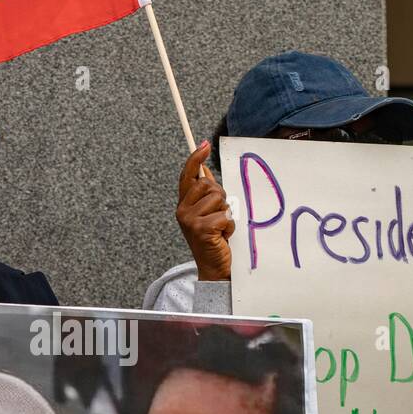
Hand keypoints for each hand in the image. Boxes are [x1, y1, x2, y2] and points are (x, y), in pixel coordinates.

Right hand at [177, 141, 233, 281]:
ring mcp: (190, 220)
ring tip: (221, 228)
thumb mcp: (207, 214)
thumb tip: (205, 170)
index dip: (195, 158)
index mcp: (184, 205)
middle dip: (221, 198)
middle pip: (209, 185)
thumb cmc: (213, 241)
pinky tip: (223, 237)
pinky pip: (225, 216)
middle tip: (220, 215)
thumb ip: (205, 194)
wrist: (214, 269)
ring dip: (227, 214)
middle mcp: (183, 211)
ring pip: (219, 199)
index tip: (204, 144)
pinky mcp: (201, 229)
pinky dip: (230, 227)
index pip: (187, 176)